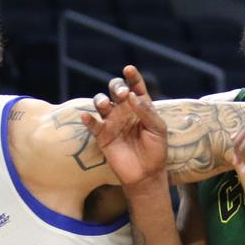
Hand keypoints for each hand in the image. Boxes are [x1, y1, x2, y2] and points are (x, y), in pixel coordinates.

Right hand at [80, 66, 167, 187]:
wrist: (146, 174)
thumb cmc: (156, 150)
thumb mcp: (158, 129)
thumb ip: (146, 112)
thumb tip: (132, 96)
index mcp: (141, 105)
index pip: (135, 86)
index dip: (132, 76)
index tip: (129, 69)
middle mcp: (125, 110)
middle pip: (116, 90)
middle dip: (116, 86)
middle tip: (122, 93)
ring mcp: (112, 121)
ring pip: (101, 103)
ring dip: (101, 100)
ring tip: (105, 104)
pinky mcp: (102, 135)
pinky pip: (92, 124)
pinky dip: (88, 118)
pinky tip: (86, 115)